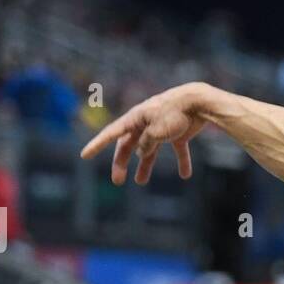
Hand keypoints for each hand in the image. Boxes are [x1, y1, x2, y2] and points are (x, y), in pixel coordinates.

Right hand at [80, 83, 211, 185]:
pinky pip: (177, 148)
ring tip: (141, 182)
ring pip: (150, 148)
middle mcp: (146, 122)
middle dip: (122, 162)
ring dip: (146, 165)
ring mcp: (162, 126)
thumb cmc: (174, 113)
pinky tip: (185, 175)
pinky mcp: (179, 131)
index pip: (111, 133)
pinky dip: (181, 161)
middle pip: (129, 144)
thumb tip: (141, 152)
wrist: (199, 101)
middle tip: (118, 181)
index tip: (84, 155)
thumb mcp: (156, 132)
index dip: (97, 145)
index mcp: (135, 118)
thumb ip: (146, 144)